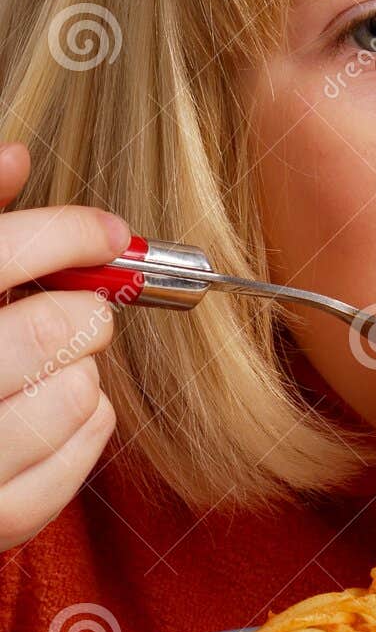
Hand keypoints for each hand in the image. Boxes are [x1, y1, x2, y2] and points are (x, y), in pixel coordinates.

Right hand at [0, 141, 129, 550]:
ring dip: (84, 375)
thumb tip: (16, 155)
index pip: (1, 255)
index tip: (108, 232)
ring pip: (71, 401)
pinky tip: (65, 412)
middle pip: (47, 331)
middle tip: (78, 311)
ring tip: (57, 368)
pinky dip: (85, 436)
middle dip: (82, 311)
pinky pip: (66, 477)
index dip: (69, 232)